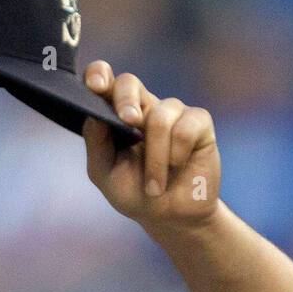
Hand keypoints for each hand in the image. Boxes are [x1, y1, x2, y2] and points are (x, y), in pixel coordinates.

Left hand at [81, 63, 220, 228]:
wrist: (172, 217)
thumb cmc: (136, 194)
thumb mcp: (106, 174)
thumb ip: (97, 144)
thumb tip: (93, 115)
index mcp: (116, 116)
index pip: (105, 82)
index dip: (98, 74)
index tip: (95, 85)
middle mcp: (144, 108)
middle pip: (129, 83)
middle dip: (126, 100)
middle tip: (128, 121)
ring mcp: (172, 113)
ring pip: (159, 117)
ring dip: (155, 158)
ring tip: (154, 187)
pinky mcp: (198, 122)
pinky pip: (185, 128)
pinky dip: (177, 153)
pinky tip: (177, 167)